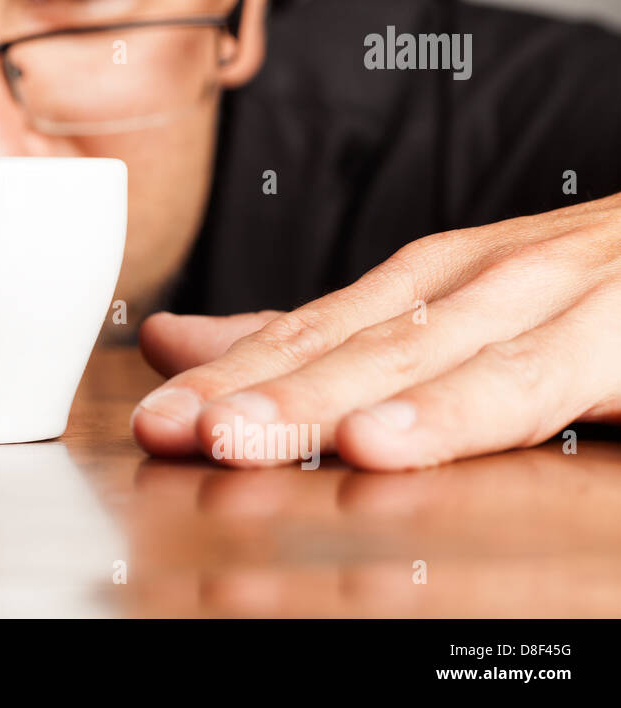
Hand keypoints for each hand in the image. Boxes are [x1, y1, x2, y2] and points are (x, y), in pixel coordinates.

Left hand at [131, 193, 620, 469]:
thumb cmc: (577, 294)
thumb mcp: (438, 311)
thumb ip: (317, 337)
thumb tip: (177, 343)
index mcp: (420, 283)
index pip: (299, 332)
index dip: (220, 376)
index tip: (150, 418)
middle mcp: (464, 283)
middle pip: (334, 346)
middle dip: (243, 391)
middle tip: (166, 430)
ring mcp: (533, 302)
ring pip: (407, 360)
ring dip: (315, 400)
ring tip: (237, 437)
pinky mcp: (609, 336)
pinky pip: (520, 382)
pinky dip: (448, 414)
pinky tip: (383, 441)